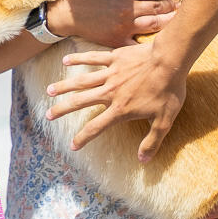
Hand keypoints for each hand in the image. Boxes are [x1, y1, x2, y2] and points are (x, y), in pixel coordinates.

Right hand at [45, 38, 187, 160]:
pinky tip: (66, 60)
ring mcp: (110, 74)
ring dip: (64, 86)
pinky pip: (93, 58)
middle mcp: (110, 92)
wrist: (169, 60)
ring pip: (81, 81)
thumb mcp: (164, 121)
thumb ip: (152, 141)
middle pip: (80, 102)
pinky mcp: (114, 58)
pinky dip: (79, 59)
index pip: (96, 127)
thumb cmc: (169, 91)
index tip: (72, 145)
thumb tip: (143, 160)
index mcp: (120, 109)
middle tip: (48, 115)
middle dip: (62, 110)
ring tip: (49, 90)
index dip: (83, 138)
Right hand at [46, 0, 177, 46]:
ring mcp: (124, 25)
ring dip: (169, 21)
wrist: (70, 14)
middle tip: (184, 8)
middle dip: (173, 7)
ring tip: (179, 21)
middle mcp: (128, 8)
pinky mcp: (118, 40)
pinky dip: (149, 43)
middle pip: (158, 7)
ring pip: (154, 24)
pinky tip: (161, 42)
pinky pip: (138, 43)